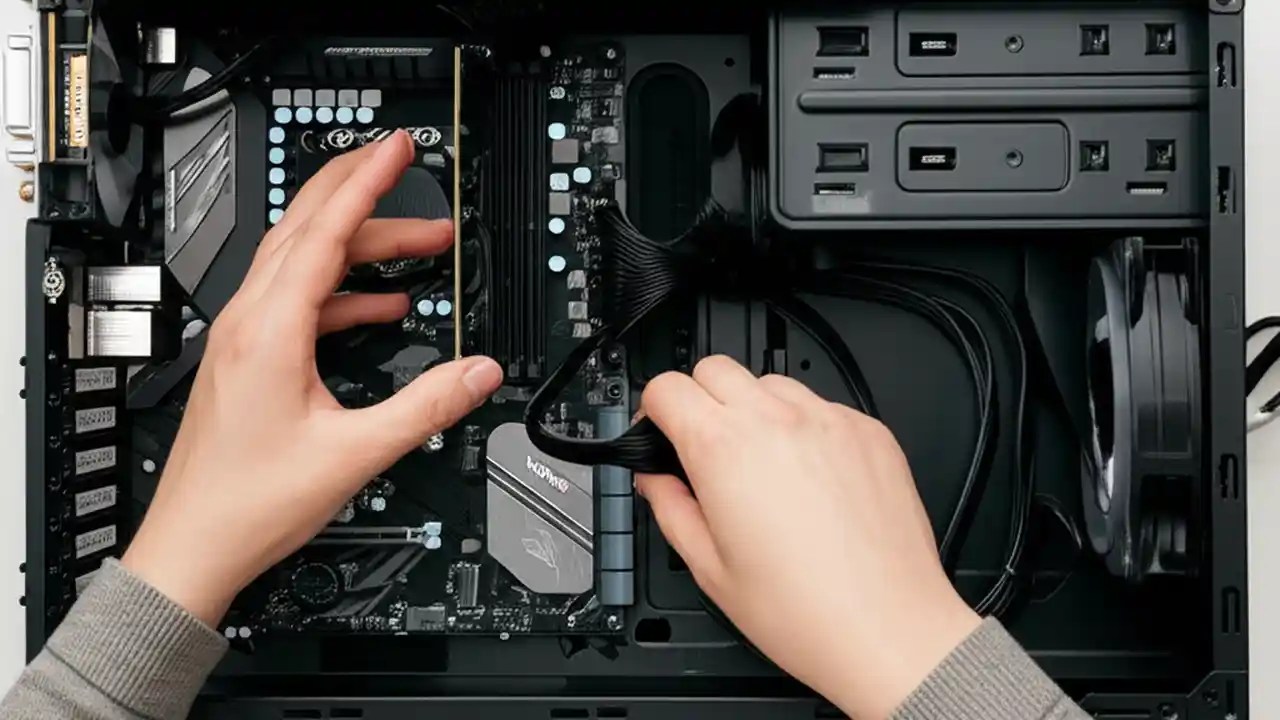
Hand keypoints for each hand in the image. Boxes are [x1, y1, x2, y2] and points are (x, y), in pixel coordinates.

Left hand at [122, 131, 503, 625]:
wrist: (193, 544)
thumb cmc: (249, 502)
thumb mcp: (355, 453)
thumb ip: (426, 406)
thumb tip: (478, 372)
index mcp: (270, 330)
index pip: (323, 229)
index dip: (364, 181)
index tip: (393, 147)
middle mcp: (250, 322)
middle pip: (308, 229)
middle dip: (367, 198)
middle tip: (412, 177)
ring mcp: (245, 338)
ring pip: (303, 261)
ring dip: (360, 246)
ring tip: (418, 247)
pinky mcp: (249, 359)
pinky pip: (299, 299)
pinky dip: (344, 291)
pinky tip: (381, 306)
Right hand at [638, 356, 979, 719]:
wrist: (888, 629)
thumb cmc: (806, 611)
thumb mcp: (709, 568)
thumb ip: (670, 508)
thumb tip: (656, 480)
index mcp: (725, 449)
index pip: (667, 387)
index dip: (653, 411)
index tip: (659, 434)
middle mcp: (778, 421)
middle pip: (714, 368)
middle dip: (698, 399)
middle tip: (703, 448)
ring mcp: (828, 421)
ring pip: (769, 382)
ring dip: (752, 409)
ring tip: (761, 467)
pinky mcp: (868, 431)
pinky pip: (820, 406)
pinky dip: (803, 427)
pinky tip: (808, 478)